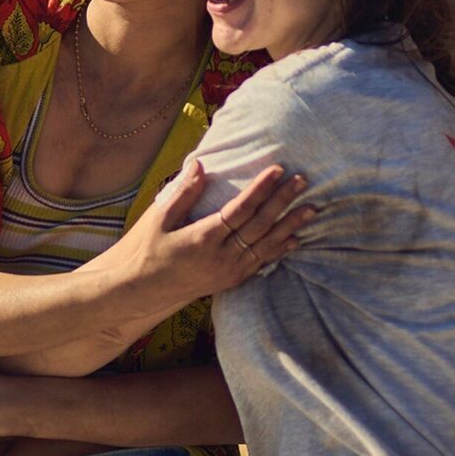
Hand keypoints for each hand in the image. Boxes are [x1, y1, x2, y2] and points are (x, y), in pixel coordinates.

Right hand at [87, 161, 314, 325]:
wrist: (142, 291)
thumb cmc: (148, 250)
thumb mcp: (159, 218)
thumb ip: (183, 192)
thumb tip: (200, 164)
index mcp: (204, 238)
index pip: (241, 209)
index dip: (261, 189)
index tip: (278, 170)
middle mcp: (221, 257)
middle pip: (260, 225)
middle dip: (284, 201)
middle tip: (304, 180)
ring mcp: (228, 271)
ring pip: (267, 246)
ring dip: (291, 226)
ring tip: (312, 208)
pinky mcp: (231, 280)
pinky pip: (261, 263)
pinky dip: (279, 250)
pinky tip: (296, 238)